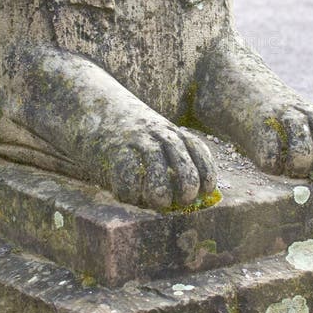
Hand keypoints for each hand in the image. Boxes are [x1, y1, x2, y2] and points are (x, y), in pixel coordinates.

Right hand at [100, 120, 216, 208]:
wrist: (105, 109)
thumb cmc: (141, 137)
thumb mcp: (165, 138)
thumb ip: (183, 159)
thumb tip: (201, 196)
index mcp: (178, 134)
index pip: (200, 156)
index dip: (206, 179)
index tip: (203, 192)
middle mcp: (162, 136)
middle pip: (184, 171)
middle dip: (186, 193)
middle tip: (179, 202)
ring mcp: (139, 142)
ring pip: (157, 176)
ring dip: (160, 197)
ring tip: (157, 203)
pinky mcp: (116, 150)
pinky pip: (128, 179)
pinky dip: (131, 193)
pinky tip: (130, 194)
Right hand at [246, 101, 312, 180]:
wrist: (254, 97)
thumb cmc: (293, 128)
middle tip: (308, 172)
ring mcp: (289, 118)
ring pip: (301, 159)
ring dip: (295, 169)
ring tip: (288, 167)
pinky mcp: (264, 125)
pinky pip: (272, 162)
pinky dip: (271, 167)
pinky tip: (270, 159)